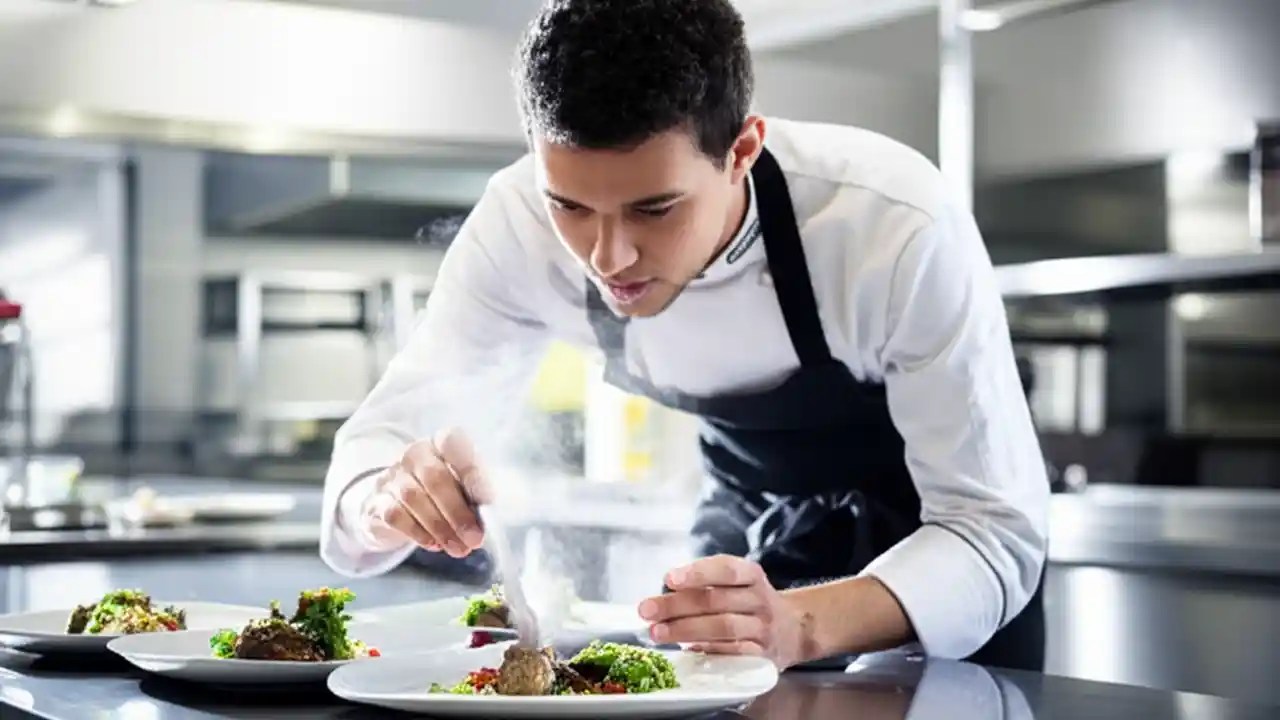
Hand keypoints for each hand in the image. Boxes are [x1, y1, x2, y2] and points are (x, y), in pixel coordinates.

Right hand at [356, 427, 491, 557]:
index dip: (471, 470)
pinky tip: (434, 544)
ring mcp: (392, 475)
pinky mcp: (377, 500)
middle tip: (474, 538)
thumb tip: (491, 515)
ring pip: (414, 498)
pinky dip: (418, 532)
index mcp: (440, 442)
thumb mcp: (465, 488)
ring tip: (459, 548)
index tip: (488, 501)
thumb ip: (478, 495)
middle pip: (434, 477)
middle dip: (458, 512)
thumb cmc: (444, 494)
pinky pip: (396, 515)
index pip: (452, 442)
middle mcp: (414, 453)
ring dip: (440, 527)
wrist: (398, 507)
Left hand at [637, 555, 811, 668]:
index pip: (726, 569)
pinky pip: (732, 653)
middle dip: (676, 605)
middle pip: (716, 600)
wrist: (796, 630)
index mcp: (752, 575)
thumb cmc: (751, 603)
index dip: (697, 573)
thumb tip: (663, 595)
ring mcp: (763, 629)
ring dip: (685, 630)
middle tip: (646, 610)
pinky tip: (686, 649)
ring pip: (722, 627)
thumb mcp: (738, 583)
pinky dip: (707, 650)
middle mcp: (760, 600)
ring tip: (657, 632)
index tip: (669, 579)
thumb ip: (706, 584)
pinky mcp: (763, 656)